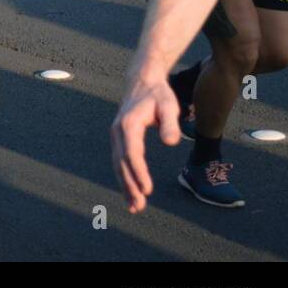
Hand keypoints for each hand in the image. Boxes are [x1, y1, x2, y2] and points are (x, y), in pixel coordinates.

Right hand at [111, 74, 181, 212]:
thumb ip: (170, 123)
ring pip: (118, 164)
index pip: (132, 154)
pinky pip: (119, 161)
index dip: (139, 173)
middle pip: (121, 163)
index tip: (147, 190)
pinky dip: (124, 177)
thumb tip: (171, 142)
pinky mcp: (119, 138)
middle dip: (129, 186)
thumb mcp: (169, 105)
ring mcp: (116, 135)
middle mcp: (117, 131)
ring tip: (134, 206)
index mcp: (128, 124)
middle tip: (138, 206)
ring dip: (125, 185)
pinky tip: (130, 190)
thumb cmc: (158, 94)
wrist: (142, 81)